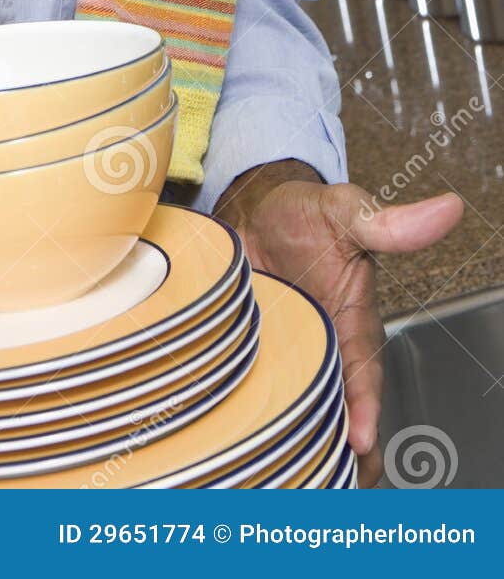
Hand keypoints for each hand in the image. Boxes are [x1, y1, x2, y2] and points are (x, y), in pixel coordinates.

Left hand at [214, 161, 462, 486]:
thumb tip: (447, 208)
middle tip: (321, 483)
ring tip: (281, 482)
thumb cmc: (305, 213)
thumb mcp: (344, 210)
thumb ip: (388, 220)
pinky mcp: (258, 359)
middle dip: (337, 454)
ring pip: (303, 418)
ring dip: (298, 447)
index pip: (366, 376)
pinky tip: (244, 450)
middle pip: (340, 417)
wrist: (257, 210)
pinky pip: (264, 400)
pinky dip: (258, 426)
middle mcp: (327, 351)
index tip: (359, 440)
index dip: (364, 410)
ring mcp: (293, 358)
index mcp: (355, 325)